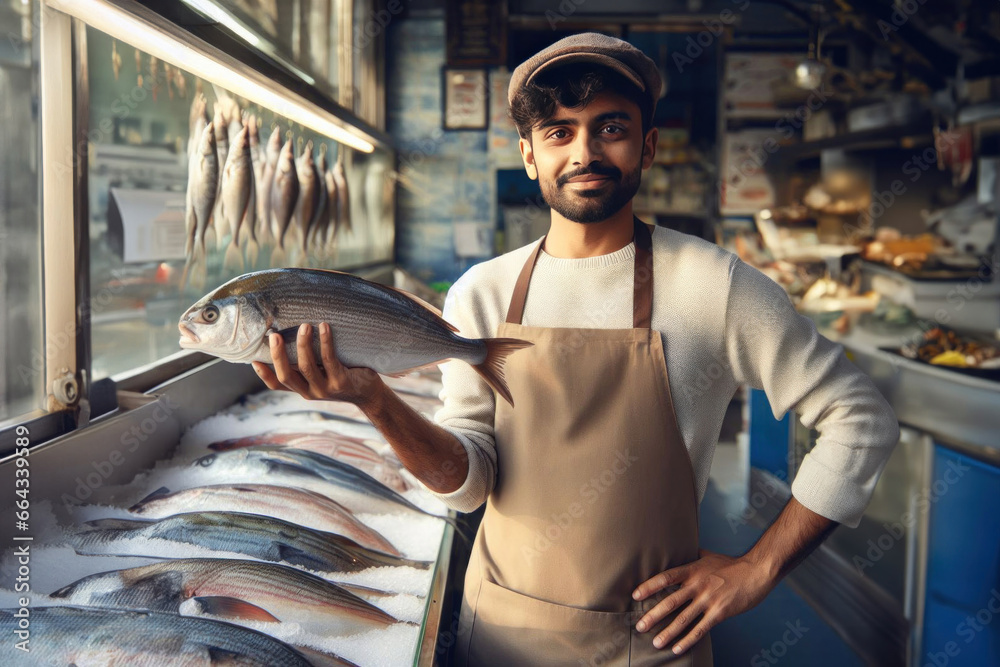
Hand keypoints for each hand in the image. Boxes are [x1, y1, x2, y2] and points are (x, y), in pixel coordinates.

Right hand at [252, 322, 382, 405]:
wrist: (371, 394)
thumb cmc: (344, 377)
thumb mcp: (322, 374)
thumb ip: (307, 365)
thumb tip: (292, 338)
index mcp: (303, 388)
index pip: (278, 385)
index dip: (264, 374)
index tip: (253, 359)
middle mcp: (311, 392)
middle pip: (287, 376)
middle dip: (278, 355)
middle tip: (274, 335)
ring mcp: (326, 389)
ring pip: (307, 367)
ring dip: (303, 345)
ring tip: (305, 326)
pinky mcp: (342, 382)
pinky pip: (330, 360)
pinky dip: (325, 342)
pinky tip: (324, 327)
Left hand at [632, 549, 776, 654]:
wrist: (756, 571)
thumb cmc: (732, 564)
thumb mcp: (709, 556)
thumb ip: (693, 556)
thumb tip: (681, 548)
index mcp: (692, 570)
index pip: (666, 578)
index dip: (649, 586)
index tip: (635, 595)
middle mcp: (698, 585)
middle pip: (670, 602)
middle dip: (653, 615)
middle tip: (639, 626)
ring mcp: (709, 599)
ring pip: (683, 619)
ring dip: (667, 632)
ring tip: (654, 643)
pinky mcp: (720, 612)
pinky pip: (701, 629)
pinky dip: (688, 640)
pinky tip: (677, 648)